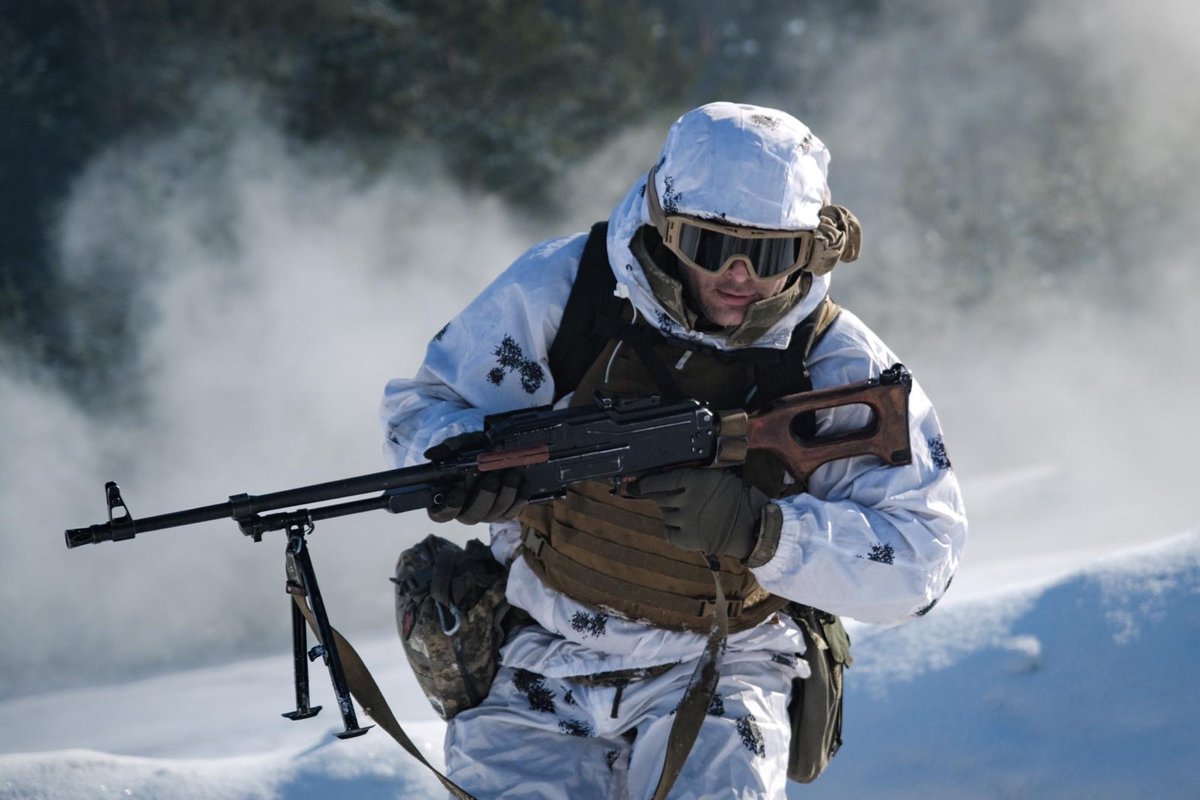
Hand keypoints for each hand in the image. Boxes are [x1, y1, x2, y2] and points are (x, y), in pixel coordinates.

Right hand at [424, 432, 527, 523]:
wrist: (495, 451)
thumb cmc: (472, 451)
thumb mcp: (461, 445)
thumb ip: (448, 448)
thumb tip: (432, 454)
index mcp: (447, 498)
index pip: (440, 514)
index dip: (449, 506)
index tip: (458, 488)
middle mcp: (465, 511)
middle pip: (471, 516)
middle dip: (485, 495)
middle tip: (492, 475)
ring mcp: (486, 515)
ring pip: (494, 515)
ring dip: (505, 493)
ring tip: (512, 471)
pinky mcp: (505, 514)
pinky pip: (513, 512)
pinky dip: (520, 497)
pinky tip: (523, 481)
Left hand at [627, 468, 767, 560]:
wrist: (749, 526)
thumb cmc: (733, 497)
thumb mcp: (716, 476)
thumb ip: (692, 474)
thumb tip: (663, 472)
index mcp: (694, 480)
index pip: (660, 480)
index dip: (644, 482)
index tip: (632, 484)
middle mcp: (686, 500)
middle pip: (659, 497)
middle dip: (659, 497)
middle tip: (668, 497)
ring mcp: (684, 521)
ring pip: (665, 514)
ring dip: (671, 512)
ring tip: (687, 513)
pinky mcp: (686, 539)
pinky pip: (668, 531)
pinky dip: (673, 528)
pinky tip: (684, 526)